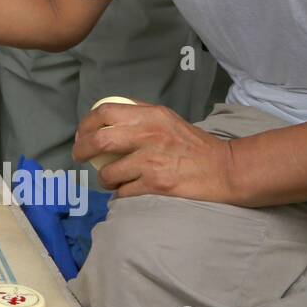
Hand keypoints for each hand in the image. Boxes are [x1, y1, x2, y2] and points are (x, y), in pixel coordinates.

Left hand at [74, 100, 237, 201]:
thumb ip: (140, 116)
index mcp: (151, 115)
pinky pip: (124, 192)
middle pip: (99, 141)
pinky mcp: (157, 184)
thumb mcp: (168, 119)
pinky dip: (120, 194)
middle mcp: (149, 134)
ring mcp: (152, 160)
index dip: (86, 124)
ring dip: (104, 179)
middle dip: (82, 151)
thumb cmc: (195, 145)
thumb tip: (106, 119)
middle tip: (79, 158)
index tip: (81, 135)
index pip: (104, 112)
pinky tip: (127, 191)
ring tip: (110, 180)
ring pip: (109, 172)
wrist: (226, 169)